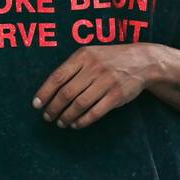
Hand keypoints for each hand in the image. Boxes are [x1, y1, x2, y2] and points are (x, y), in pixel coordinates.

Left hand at [33, 43, 163, 128]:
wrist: (143, 61)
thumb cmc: (109, 59)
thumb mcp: (90, 54)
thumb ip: (72, 68)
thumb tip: (48, 89)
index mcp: (83, 56)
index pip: (57, 77)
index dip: (44, 93)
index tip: (36, 105)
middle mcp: (94, 68)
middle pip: (66, 93)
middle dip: (53, 108)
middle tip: (47, 117)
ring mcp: (106, 82)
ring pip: (79, 104)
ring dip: (66, 116)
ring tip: (60, 122)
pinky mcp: (117, 95)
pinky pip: (95, 112)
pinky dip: (82, 121)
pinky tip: (75, 124)